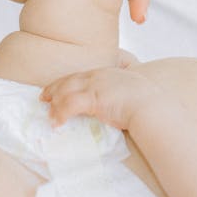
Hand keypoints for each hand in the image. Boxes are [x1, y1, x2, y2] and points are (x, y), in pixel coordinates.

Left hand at [40, 66, 160, 129]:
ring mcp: (95, 86)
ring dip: (55, 104)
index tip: (57, 88)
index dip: (67, 82)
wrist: (152, 107)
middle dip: (54, 88)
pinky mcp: (93, 99)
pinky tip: (57, 123)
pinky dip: (60, 114)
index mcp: (107, 73)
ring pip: (66, 92)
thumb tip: (119, 105)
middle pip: (69, 80)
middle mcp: (99, 76)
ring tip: (48, 115)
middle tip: (43, 97)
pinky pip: (69, 105)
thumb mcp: (134, 92)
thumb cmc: (148, 103)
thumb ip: (122, 94)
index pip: (81, 75)